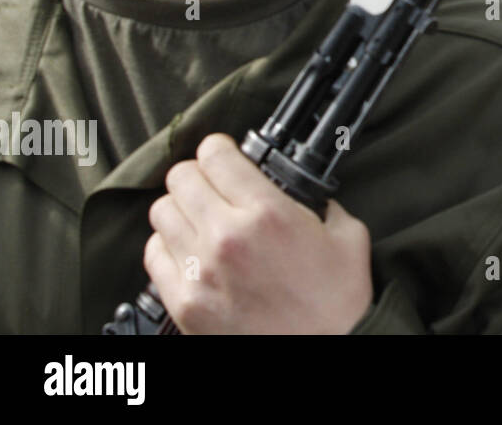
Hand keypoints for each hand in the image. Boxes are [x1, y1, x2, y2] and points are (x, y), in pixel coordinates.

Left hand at [145, 133, 372, 333]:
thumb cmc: (338, 302)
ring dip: (180, 208)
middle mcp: (227, 237)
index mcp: (268, 213)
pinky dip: (167, 246)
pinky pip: (153, 256)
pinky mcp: (185, 304)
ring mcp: (200, 273)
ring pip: (161, 213)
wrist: (326, 353)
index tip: (225, 153)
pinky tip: (190, 250)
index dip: (220, 148)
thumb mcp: (347, 235)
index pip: (215, 155)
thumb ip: (320, 203)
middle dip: (197, 174)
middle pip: (180, 178)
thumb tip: (301, 192)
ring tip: (199, 217)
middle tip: (212, 183)